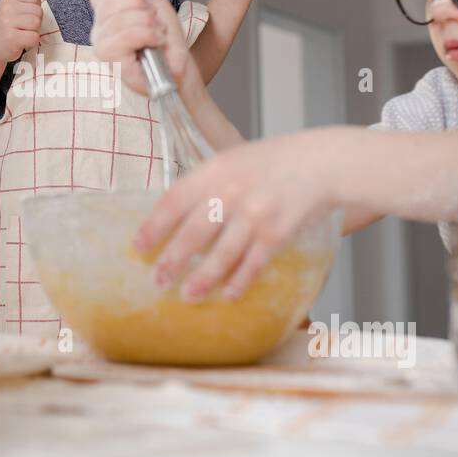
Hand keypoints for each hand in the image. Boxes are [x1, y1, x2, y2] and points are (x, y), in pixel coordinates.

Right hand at [0, 0, 42, 61]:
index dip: (35, 8)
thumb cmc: (7, 29)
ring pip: (37, 23)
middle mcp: (7, 7)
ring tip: (23, 35)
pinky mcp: (11, 37)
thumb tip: (41, 7)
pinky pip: (34, 37)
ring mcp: (8, 22)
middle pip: (38, 11)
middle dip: (36, 22)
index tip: (25, 16)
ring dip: (34, 32)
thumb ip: (27, 4)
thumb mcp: (13, 10)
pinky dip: (32, 42)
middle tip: (24, 28)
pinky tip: (22, 42)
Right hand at [89, 0, 193, 96]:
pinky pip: (126, 37)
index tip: (141, 0)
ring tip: (157, 35)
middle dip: (143, 8)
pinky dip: (148, 36)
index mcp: (107, 15)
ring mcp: (104, 48)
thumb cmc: (167, 45)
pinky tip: (155, 43)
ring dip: (149, 25)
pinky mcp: (113, 63)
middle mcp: (100, 31)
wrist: (180, 72)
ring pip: (122, 19)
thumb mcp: (158, 5)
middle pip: (114, 1)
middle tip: (154, 23)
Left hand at [133, 130, 339, 300]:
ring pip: (221, 255)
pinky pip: (253, 264)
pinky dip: (240, 282)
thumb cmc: (272, 163)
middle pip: (192, 234)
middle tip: (158, 281)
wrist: (320, 162)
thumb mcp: (233, 161)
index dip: (153, 226)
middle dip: (172, 261)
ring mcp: (255, 214)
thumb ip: (206, 185)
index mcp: (214, 170)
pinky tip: (229, 294)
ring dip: (202, 279)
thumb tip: (174, 218)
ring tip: (188, 295)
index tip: (138, 246)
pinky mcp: (277, 233)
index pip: (173, 200)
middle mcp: (231, 192)